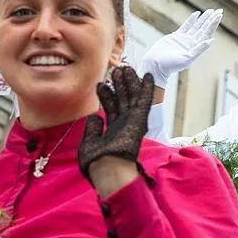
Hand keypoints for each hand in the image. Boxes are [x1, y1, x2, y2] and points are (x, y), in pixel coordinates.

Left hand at [78, 66, 153, 188]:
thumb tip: (94, 116)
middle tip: (116, 71)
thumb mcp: (89, 142)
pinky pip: (144, 101)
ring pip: (132, 97)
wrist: (106, 169)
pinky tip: (148, 76)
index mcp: (113, 131)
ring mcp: (132, 122)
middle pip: (123, 100)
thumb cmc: (96, 161)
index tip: (102, 84)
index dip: (107, 95)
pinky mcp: (139, 119)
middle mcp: (124, 125)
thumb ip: (93, 128)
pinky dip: (146, 88)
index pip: (111, 108)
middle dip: (119, 85)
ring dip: (130, 83)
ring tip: (125, 68)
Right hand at [139, 9, 222, 87]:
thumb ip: (199, 49)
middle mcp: (192, 43)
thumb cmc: (170, 65)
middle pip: (204, 29)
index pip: (207, 33)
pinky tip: (197, 14)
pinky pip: (186, 26)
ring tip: (210, 11)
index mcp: (196, 48)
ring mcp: (184, 39)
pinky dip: (191, 20)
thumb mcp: (187, 58)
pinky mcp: (176, 37)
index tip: (219, 15)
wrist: (155, 64)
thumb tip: (211, 40)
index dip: (213, 24)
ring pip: (196, 26)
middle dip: (211, 20)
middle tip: (219, 11)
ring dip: (204, 19)